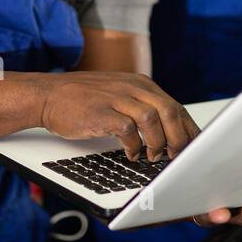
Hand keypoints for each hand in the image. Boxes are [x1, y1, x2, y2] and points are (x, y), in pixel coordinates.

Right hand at [35, 71, 199, 160]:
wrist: (48, 95)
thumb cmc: (83, 100)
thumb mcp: (119, 95)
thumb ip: (142, 107)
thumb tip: (168, 133)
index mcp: (140, 84)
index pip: (175, 106)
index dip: (188, 130)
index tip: (193, 148)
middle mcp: (132, 88)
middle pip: (170, 111)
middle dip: (179, 139)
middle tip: (176, 157)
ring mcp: (116, 98)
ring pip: (153, 119)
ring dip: (158, 142)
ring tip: (153, 156)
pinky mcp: (101, 111)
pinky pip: (128, 129)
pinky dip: (134, 145)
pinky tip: (131, 154)